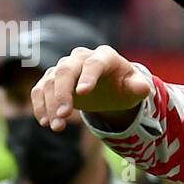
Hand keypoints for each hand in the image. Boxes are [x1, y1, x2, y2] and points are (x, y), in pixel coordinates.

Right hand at [30, 46, 150, 132]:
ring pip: (50, 81)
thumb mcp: (135, 88)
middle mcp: (81, 58)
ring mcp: (64, 67)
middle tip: (63, 116)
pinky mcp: (52, 80)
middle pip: (66, 71)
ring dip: (50, 104)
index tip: (83, 93)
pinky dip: (39, 104)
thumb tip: (143, 88)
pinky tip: (44, 121)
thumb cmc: (124, 86)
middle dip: (62, 93)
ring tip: (56, 127)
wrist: (111, 87)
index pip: (94, 64)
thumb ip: (139, 87)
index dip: (88, 77)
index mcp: (105, 57)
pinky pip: (40, 89)